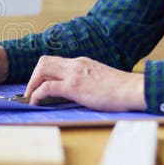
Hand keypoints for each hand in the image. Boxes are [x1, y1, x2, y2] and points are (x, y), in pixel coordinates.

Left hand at [23, 56, 146, 111]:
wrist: (133, 90)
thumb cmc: (122, 89)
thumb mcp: (100, 79)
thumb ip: (87, 80)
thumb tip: (78, 91)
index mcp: (82, 62)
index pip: (55, 62)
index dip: (43, 72)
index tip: (39, 84)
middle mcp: (76, 64)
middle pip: (44, 62)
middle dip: (34, 76)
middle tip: (31, 91)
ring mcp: (74, 74)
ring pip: (42, 70)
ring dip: (32, 84)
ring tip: (30, 97)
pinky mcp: (74, 86)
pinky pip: (47, 87)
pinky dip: (37, 94)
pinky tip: (36, 102)